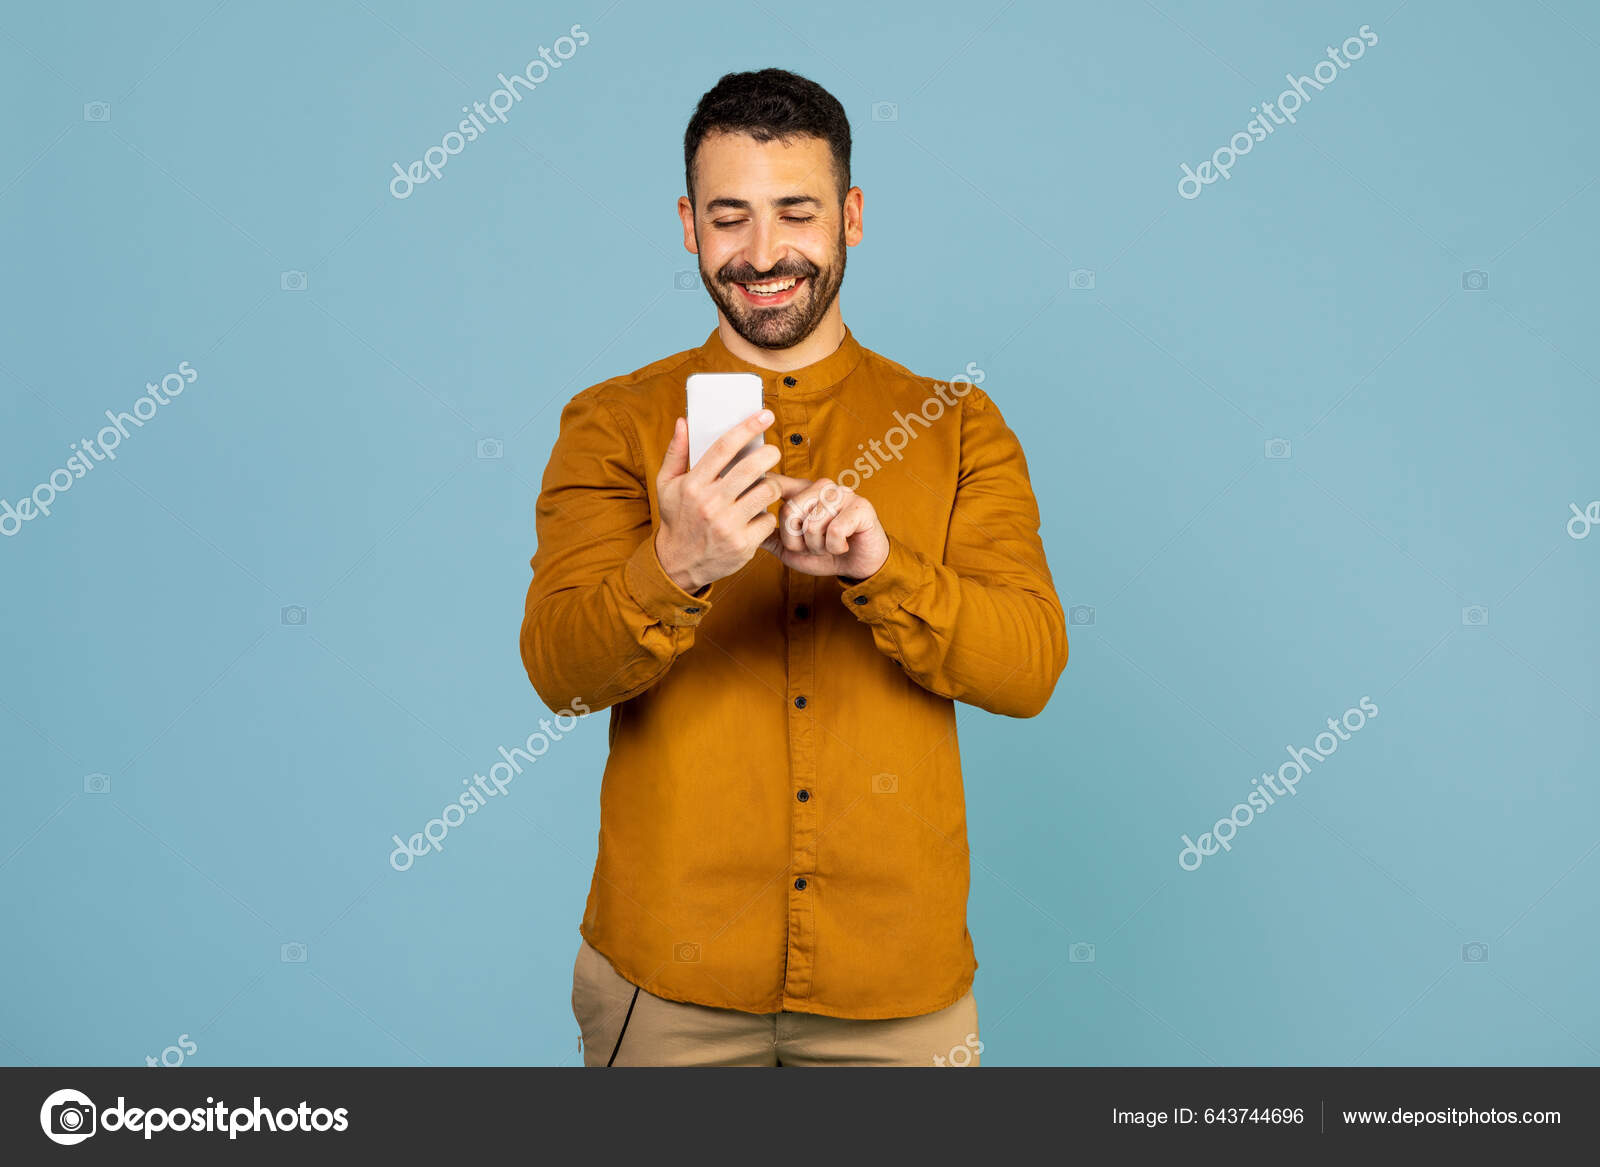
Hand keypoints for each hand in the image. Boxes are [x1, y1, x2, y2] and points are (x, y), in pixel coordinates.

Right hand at [655, 410, 780, 592]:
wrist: (678, 563)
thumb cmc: (676, 518)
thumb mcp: (666, 484)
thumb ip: (677, 452)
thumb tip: (683, 422)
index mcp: (693, 484)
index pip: (724, 447)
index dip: (748, 427)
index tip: (765, 415)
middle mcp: (710, 503)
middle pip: (751, 467)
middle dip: (770, 453)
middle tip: (773, 452)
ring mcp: (727, 525)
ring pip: (767, 492)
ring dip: (772, 485)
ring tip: (765, 485)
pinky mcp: (742, 545)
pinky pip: (768, 519)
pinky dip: (767, 515)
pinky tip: (757, 516)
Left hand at [759, 475, 888, 579]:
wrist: (859, 566)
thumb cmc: (827, 553)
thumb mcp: (792, 549)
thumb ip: (771, 538)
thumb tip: (741, 529)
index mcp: (803, 491)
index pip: (777, 484)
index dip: (765, 489)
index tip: (753, 485)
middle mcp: (822, 487)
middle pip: (790, 511)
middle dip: (798, 541)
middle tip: (813, 545)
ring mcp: (842, 494)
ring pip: (812, 524)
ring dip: (818, 546)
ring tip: (829, 545)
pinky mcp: (860, 506)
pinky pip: (834, 530)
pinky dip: (835, 547)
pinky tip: (843, 545)